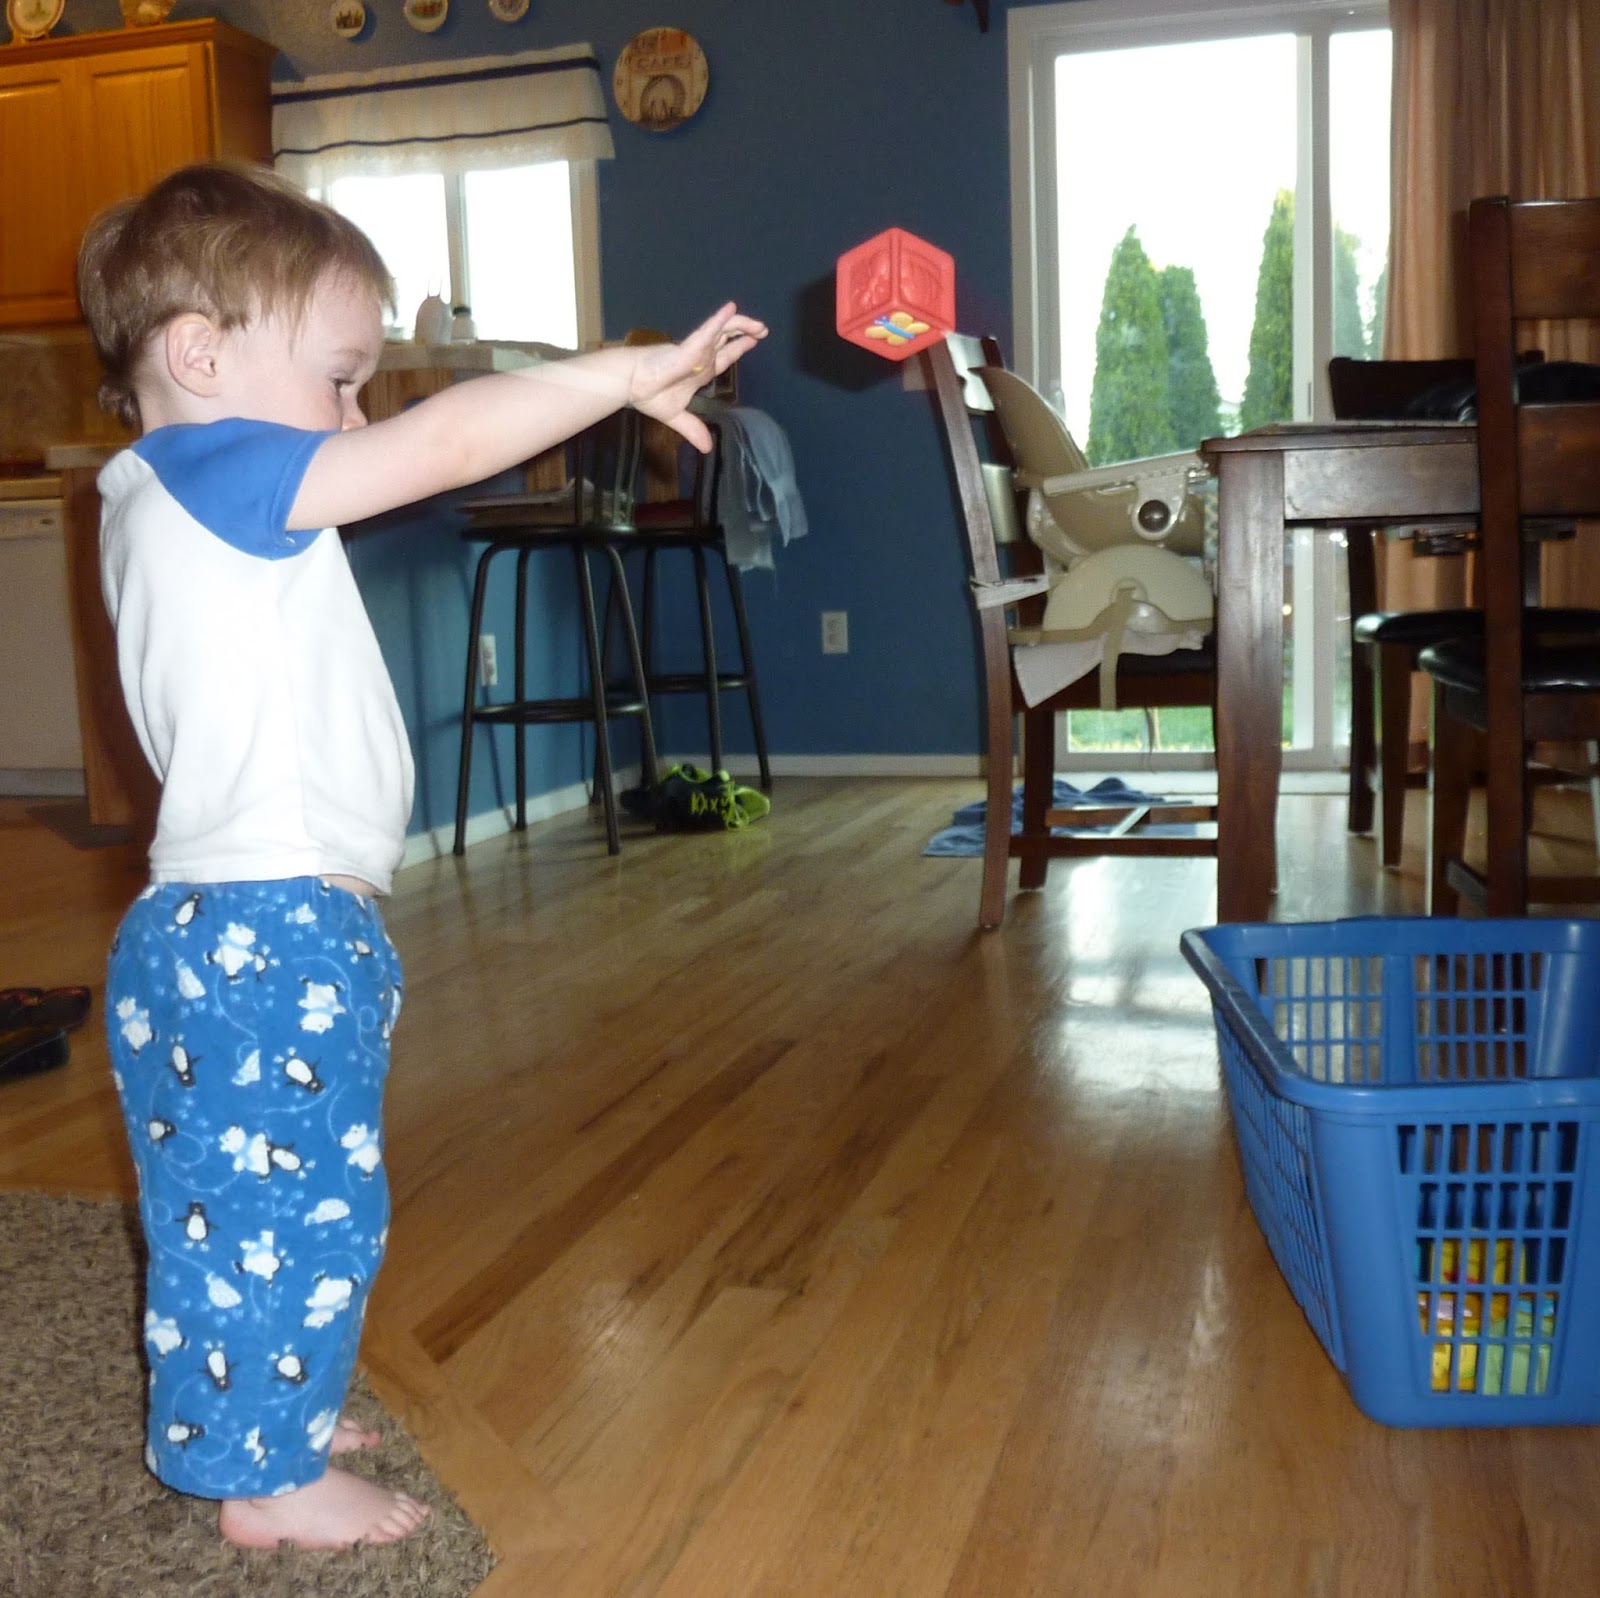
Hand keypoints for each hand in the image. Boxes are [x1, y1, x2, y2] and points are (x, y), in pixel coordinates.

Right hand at [628, 303, 767, 450]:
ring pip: (722, 332)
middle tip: (763, 329)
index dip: (738, 347)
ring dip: (741, 325)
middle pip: (727, 339)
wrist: (630, 386)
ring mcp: (695, 350)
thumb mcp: (676, 416)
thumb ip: (693, 428)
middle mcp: (700, 357)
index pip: (723, 355)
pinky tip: (730, 309)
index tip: (752, 340)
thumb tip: (707, 448)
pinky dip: (719, 321)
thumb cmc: (648, 394)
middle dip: (746, 332)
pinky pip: (707, 332)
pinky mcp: (688, 348)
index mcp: (699, 370)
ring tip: (759, 325)